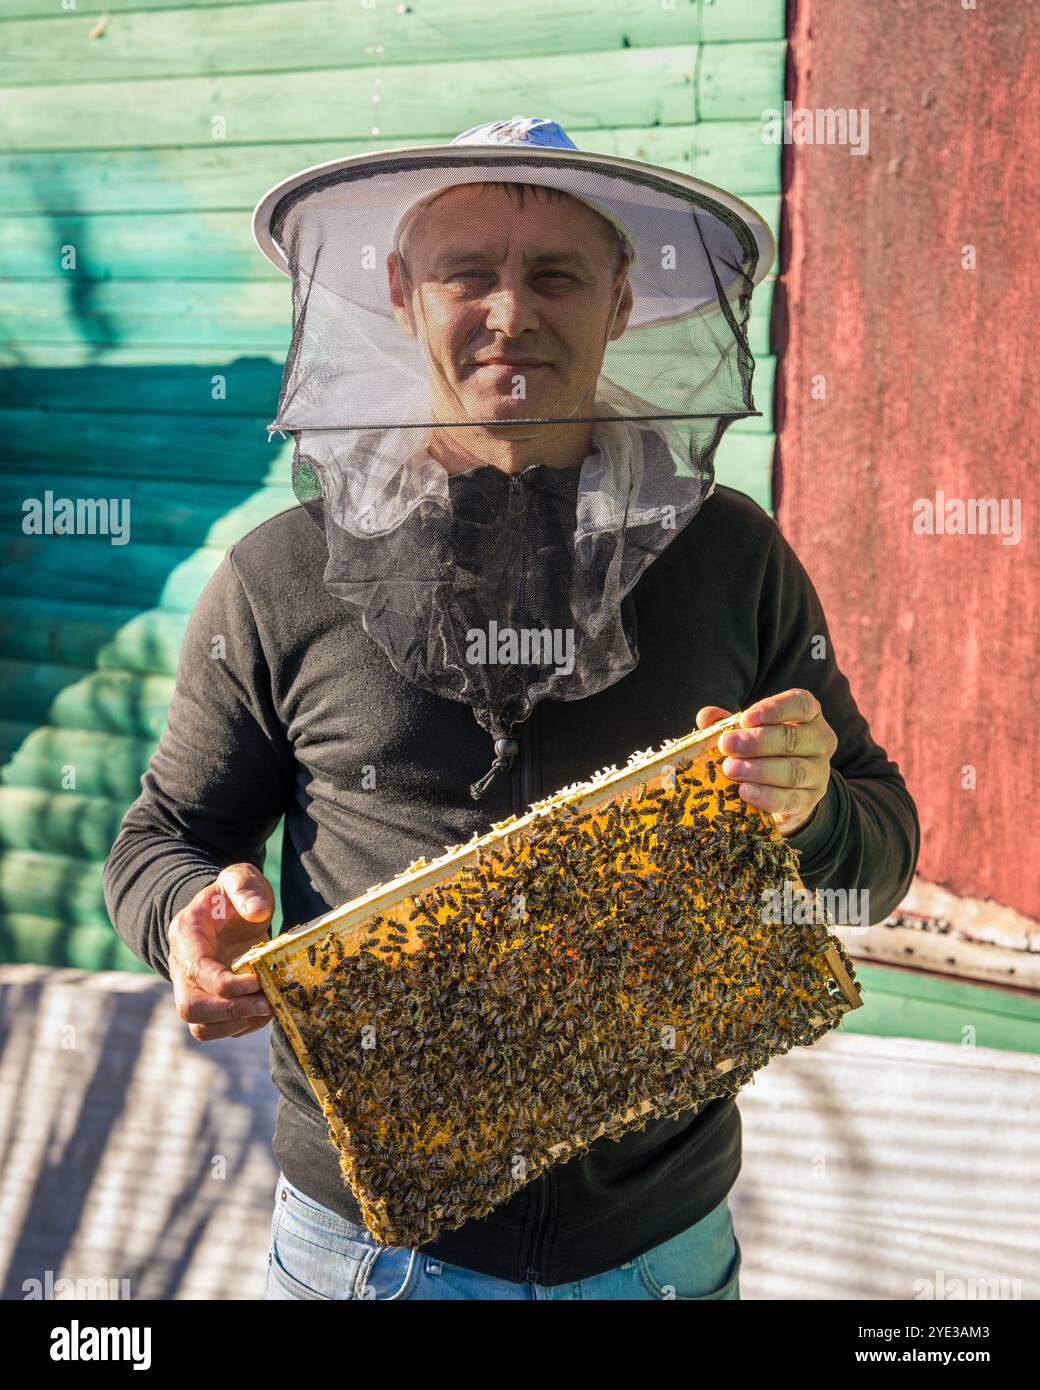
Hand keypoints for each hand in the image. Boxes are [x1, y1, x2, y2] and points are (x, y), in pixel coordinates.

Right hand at [168, 863, 274, 1041]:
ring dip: (236, 1025)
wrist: (225, 911)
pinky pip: (218, 1028)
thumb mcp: (240, 877)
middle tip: (267, 1004)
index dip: (225, 984)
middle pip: (190, 1007)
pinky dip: (243, 1027)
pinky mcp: (209, 1002)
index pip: (198, 970)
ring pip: (200, 1026)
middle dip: (230, 1012)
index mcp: (186, 934)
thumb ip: (245, 887)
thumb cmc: (231, 895)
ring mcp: (193, 988)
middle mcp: (183, 967)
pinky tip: (265, 1011)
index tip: (256, 982)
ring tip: (269, 1008)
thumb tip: (257, 911)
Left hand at [695, 689, 836, 835]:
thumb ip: (727, 723)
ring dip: (759, 770)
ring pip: (793, 770)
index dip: (774, 709)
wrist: (780, 792)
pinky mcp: (809, 801)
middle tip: (726, 745)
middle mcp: (820, 742)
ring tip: (730, 769)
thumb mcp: (745, 732)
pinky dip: (766, 796)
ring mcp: (818, 773)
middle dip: (757, 742)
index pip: (800, 704)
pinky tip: (745, 791)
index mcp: (808, 716)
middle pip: (792, 738)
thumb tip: (707, 716)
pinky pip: (791, 799)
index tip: (745, 719)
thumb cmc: (761, 751)